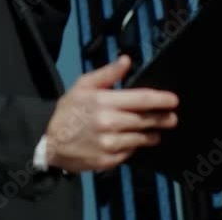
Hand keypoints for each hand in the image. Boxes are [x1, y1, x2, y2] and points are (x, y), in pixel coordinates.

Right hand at [44, 55, 178, 171]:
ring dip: (151, 134)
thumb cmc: (67, 111)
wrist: (47, 140)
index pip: (142, 99)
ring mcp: (109, 144)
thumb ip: (108, 73)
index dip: (161, 99)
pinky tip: (131, 142)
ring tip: (155, 131)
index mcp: (104, 102)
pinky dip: (133, 147)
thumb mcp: (83, 85)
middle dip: (162, 118)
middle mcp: (109, 123)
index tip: (173, 100)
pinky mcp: (107, 160)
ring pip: (141, 139)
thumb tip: (126, 60)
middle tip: (172, 118)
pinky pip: (129, 153)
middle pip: (146, 120)